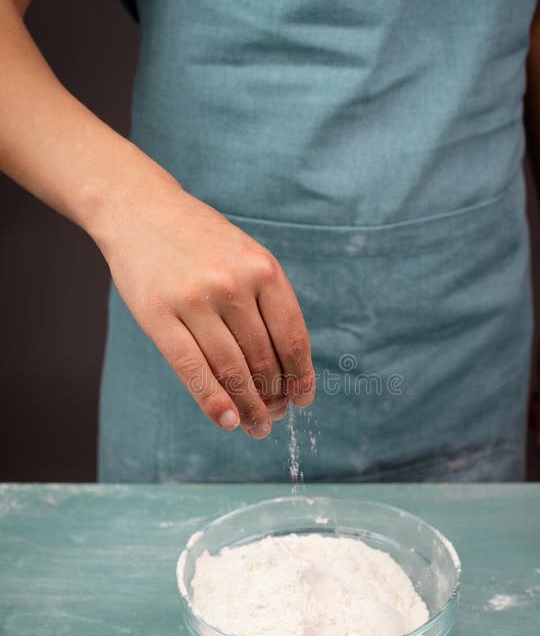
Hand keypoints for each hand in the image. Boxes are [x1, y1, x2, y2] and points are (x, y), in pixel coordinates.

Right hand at [97, 181, 314, 437]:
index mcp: (263, 269)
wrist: (140, 210)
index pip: (292, 337)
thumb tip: (287, 367)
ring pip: (232, 369)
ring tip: (257, 426)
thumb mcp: (245, 256)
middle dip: (274, 396)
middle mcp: (233, 284)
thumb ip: (266, 302)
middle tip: (274, 416)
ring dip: (249, 406)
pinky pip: (192, 369)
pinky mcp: (159, 316)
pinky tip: (228, 421)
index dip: (301, 376)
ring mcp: (195, 300)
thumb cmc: (200, 241)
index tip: (303, 399)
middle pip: (263, 358)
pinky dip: (213, 401)